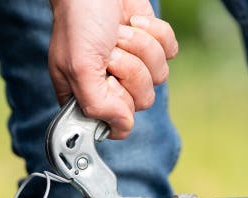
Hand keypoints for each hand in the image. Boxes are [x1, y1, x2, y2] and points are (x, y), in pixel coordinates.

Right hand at [48, 0, 177, 138]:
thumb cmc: (78, 22)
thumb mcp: (79, 68)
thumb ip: (98, 105)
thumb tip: (123, 126)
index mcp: (85, 99)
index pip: (115, 127)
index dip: (118, 105)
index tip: (108, 81)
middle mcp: (110, 88)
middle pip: (142, 101)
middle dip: (129, 69)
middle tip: (110, 51)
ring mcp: (134, 67)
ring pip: (159, 77)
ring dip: (140, 47)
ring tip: (118, 33)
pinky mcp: (151, 47)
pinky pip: (169, 52)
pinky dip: (154, 32)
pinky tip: (132, 22)